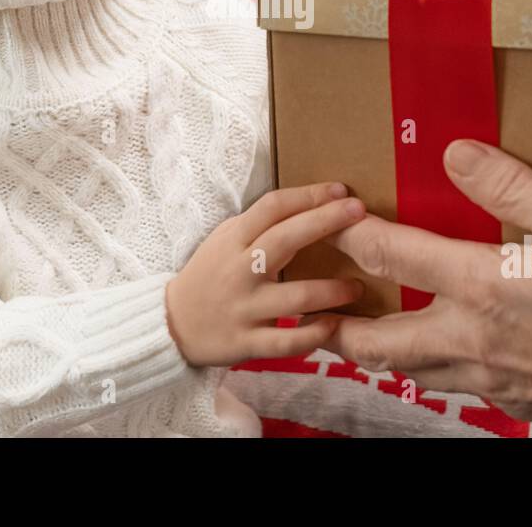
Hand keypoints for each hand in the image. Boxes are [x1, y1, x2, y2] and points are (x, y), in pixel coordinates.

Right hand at [165, 182, 366, 366]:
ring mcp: (244, 307)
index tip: (340, 189)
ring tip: (358, 286)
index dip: (308, 195)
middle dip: (326, 222)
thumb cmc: (209, 275)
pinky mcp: (246, 342)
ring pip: (295, 295)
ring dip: (332, 290)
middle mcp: (239, 270)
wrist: (172, 324)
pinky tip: (333, 327)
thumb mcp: (225, 240)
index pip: (273, 207)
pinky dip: (312, 335)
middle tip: (359, 211)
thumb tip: (309, 203)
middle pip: (286, 239)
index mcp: (234, 239)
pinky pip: (285, 341)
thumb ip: (260, 226)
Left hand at [313, 141, 531, 434]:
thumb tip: (457, 154)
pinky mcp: (514, 401)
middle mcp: (471, 339)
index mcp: (480, 287)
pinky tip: (445, 347)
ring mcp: (490, 378)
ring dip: (378, 348)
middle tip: (318, 300)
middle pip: (374, 340)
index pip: (388, 255)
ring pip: (409, 371)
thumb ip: (512, 187)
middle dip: (336, 321)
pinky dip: (431, 367)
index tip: (336, 216)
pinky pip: (454, 387)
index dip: (351, 233)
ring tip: (366, 325)